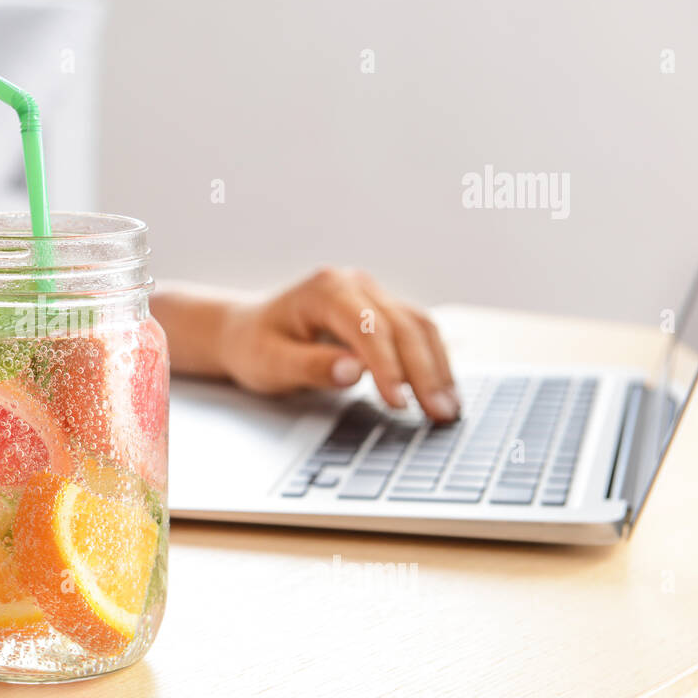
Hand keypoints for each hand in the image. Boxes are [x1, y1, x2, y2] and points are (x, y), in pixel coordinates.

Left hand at [217, 268, 458, 420]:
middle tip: (440, 414)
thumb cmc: (255, 347)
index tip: (398, 403)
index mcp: (326, 289)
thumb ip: (311, 367)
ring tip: (449, 409)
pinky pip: (417, 334)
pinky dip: (433, 362)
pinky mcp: (383, 312)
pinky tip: (443, 392)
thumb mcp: (271, 363)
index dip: (387, 366)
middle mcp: (355, 284)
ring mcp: (372, 295)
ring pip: (420, 327)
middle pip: (404, 325)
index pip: (369, 327)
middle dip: (425, 372)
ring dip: (438, 368)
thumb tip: (354, 372)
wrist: (247, 332)